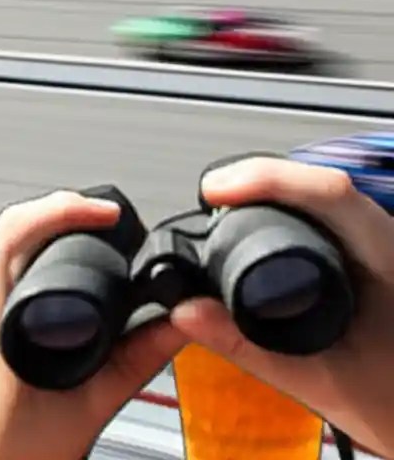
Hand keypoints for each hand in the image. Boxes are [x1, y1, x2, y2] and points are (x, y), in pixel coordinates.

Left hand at [0, 191, 184, 459]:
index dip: (65, 206)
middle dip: (54, 234)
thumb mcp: (84, 411)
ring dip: (31, 268)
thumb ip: (134, 362)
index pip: (13, 227)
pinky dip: (9, 301)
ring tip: (73, 270)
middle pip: (0, 249)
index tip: (101, 211)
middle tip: (98, 232)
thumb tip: (174, 325)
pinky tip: (36, 319)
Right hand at [172, 157, 393, 456]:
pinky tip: (261, 217)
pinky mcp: (375, 257)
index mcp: (390, 264)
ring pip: (331, 193)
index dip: (268, 179)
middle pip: (323, 183)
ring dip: (276, 189)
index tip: (219, 190)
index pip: (331, 194)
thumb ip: (247, 346)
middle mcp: (392, 246)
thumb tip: (187, 311)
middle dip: (261, 177)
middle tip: (213, 192)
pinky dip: (290, 208)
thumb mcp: (319, 382)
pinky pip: (332, 213)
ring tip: (227, 199)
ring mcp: (386, 248)